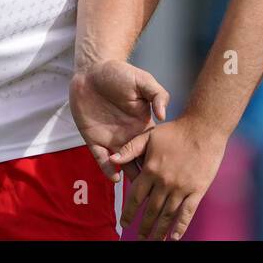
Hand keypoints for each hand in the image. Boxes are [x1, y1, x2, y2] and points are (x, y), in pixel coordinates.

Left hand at [69, 60, 168, 181]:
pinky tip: (115, 177)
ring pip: (122, 164)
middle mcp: (129, 136)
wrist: (93, 70)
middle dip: (147, 177)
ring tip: (137, 192)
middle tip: (155, 192)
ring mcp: (111, 139)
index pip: (153, 147)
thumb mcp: (143, 81)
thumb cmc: (120, 73)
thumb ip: (158, 95)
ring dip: (128, 177)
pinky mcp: (93, 140)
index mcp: (143, 124)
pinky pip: (101, 159)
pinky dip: (108, 169)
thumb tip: (163, 116)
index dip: (160, 160)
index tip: (170, 174)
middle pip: (139, 161)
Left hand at [112, 115, 226, 240]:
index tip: (124, 223)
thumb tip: (112, 159)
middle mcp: (164, 182)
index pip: (136, 197)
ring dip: (159, 230)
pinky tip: (174, 237)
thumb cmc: (176, 130)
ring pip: (167, 214)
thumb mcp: (150, 135)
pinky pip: (187, 212)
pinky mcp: (197, 189)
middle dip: (144, 226)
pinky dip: (180, 227)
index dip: (129, 212)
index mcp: (151, 170)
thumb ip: (130, 148)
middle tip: (139, 238)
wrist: (204, 127)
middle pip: (151, 210)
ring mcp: (181, 187)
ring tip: (154, 241)